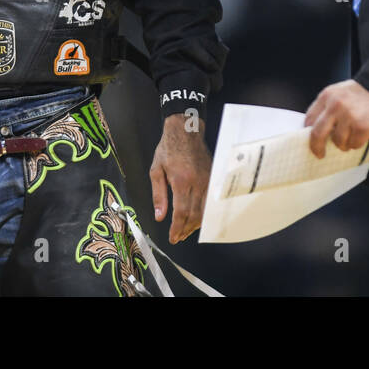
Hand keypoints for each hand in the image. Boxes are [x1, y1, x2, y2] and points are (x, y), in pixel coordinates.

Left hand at [149, 112, 210, 243]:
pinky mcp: (212, 179)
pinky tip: (197, 218)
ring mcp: (207, 181)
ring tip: (186, 231)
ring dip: (195, 224)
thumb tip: (159, 216)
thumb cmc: (169, 149)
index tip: (172, 237)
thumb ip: (158, 195)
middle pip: (194, 215)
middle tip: (178, 237)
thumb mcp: (156, 170)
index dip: (177, 228)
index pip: (181, 212)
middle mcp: (197, 183)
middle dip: (186, 230)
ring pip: (204, 210)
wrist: (186, 132)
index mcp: (181, 181)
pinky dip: (204, 214)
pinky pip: (210, 202)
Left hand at [304, 80, 368, 158]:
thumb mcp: (339, 93)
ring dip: (345, 143)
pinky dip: (357, 143)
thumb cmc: (362, 95)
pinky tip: (362, 133)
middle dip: (317, 147)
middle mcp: (336, 105)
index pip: (309, 119)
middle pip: (317, 134)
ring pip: (338, 142)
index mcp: (327, 96)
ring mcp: (350, 116)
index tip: (312, 141)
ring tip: (353, 134)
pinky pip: (354, 144)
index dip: (308, 133)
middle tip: (319, 154)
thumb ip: (327, 108)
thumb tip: (314, 130)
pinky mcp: (363, 127)